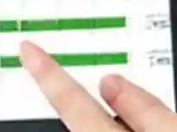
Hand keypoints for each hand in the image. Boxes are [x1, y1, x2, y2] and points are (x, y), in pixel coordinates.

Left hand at [20, 41, 176, 130]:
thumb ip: (147, 109)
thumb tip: (111, 84)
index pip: (72, 106)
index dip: (49, 76)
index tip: (29, 52)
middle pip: (76, 126)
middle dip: (65, 100)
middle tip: (54, 72)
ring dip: (91, 120)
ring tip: (107, 105)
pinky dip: (111, 129)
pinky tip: (124, 125)